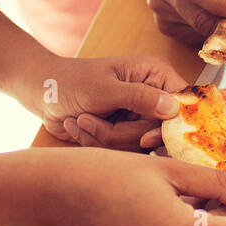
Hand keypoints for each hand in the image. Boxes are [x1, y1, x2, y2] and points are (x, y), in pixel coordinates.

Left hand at [38, 55, 190, 150]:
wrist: (43, 93)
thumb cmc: (71, 82)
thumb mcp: (104, 89)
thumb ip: (140, 98)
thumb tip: (174, 108)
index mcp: (155, 74)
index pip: (182, 104)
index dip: (170, 126)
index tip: (145, 139)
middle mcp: (153, 95)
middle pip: (158, 131)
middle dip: (121, 134)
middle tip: (94, 118)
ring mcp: (138, 115)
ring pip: (137, 145)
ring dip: (104, 137)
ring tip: (83, 118)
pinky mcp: (124, 132)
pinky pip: (122, 151)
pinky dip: (97, 142)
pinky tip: (80, 125)